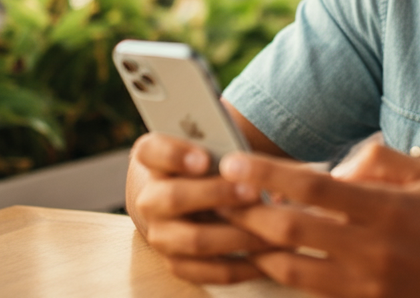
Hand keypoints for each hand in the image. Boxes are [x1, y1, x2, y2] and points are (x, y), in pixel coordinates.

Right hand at [125, 132, 275, 283]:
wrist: (182, 202)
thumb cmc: (206, 165)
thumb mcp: (209, 147)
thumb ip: (222, 149)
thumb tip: (253, 164)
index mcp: (153, 159)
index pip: (151, 151)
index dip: (174, 155)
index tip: (205, 159)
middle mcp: (150, 199)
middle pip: (173, 197)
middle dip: (216, 195)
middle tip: (253, 192)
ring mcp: (160, 234)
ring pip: (194, 239)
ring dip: (235, 235)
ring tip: (269, 230)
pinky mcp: (177, 263)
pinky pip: (208, 271)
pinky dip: (239, 266)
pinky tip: (266, 258)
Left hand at [220, 143, 419, 297]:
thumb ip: (377, 158)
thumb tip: (334, 166)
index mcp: (384, 208)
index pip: (312, 187)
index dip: (267, 174)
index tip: (234, 163)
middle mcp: (370, 249)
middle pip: (290, 230)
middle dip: (246, 210)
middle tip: (218, 195)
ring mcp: (363, 284)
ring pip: (289, 268)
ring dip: (255, 247)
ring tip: (233, 227)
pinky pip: (306, 291)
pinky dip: (280, 274)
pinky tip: (264, 257)